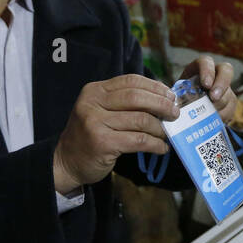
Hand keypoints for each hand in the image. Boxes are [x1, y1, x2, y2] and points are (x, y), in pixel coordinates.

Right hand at [53, 74, 178, 193]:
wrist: (67, 162)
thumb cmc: (91, 135)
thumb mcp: (101, 110)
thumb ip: (124, 102)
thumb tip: (163, 98)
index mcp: (94, 90)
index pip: (131, 81)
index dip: (155, 87)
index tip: (170, 96)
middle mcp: (92, 103)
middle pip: (137, 98)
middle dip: (162, 104)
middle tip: (175, 113)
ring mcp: (95, 123)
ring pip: (140, 120)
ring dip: (160, 128)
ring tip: (167, 134)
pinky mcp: (102, 143)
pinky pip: (138, 140)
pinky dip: (155, 144)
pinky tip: (161, 148)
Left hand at [180, 55, 236, 124]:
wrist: (184, 115)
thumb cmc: (176, 103)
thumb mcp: (174, 96)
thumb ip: (176, 97)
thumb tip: (173, 105)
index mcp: (198, 69)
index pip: (206, 62)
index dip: (208, 71)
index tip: (206, 85)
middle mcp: (214, 74)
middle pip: (225, 71)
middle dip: (221, 85)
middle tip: (213, 98)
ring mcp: (223, 88)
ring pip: (229, 92)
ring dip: (220, 104)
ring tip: (209, 114)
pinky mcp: (229, 102)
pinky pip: (231, 108)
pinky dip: (224, 115)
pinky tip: (215, 120)